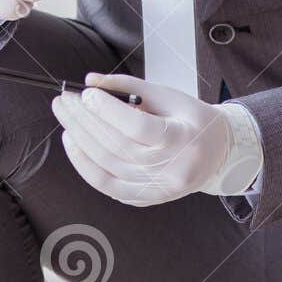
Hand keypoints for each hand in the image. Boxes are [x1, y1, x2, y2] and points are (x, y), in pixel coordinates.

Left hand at [51, 72, 231, 205]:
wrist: (217, 153)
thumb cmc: (191, 119)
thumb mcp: (167, 95)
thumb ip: (129, 86)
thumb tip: (90, 82)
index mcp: (183, 138)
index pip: (140, 127)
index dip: (109, 111)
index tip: (87, 93)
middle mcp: (172, 169)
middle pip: (117, 146)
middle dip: (84, 121)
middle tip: (64, 100)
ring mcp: (159, 189)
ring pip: (107, 166)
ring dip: (80, 140)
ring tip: (65, 118)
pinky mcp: (146, 198)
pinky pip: (107, 186)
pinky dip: (84, 165)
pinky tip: (73, 143)